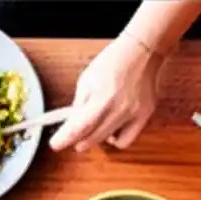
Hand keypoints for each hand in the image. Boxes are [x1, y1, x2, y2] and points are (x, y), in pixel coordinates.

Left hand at [49, 35, 162, 152]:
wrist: (141, 54)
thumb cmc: (113, 62)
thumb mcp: (87, 80)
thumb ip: (80, 104)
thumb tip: (72, 123)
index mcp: (101, 98)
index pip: (79, 127)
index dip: (65, 139)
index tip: (56, 144)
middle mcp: (119, 110)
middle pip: (93, 138)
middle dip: (79, 140)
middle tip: (72, 138)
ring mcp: (134, 115)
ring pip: (109, 141)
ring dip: (97, 139)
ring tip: (94, 129)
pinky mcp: (144, 117)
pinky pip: (127, 139)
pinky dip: (116, 139)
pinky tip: (111, 130)